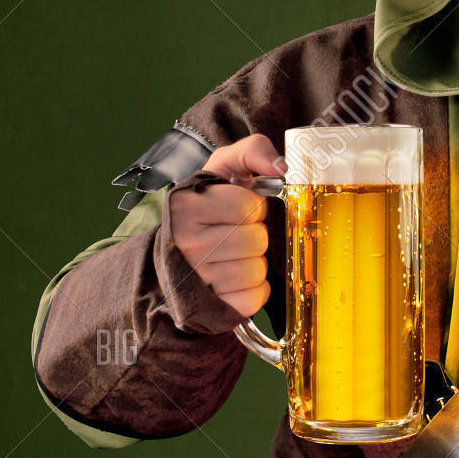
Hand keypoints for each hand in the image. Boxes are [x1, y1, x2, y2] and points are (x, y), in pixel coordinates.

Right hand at [168, 134, 286, 318]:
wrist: (175, 256)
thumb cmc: (207, 208)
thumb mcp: (224, 169)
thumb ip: (253, 151)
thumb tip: (282, 166)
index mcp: (186, 205)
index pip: (250, 207)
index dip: (252, 207)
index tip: (235, 210)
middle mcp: (184, 242)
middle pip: (257, 240)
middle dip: (255, 235)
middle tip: (235, 234)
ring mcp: (195, 278)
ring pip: (257, 270)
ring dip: (255, 263)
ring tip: (234, 256)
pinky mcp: (210, 306)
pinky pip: (255, 297)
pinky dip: (254, 289)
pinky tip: (235, 279)